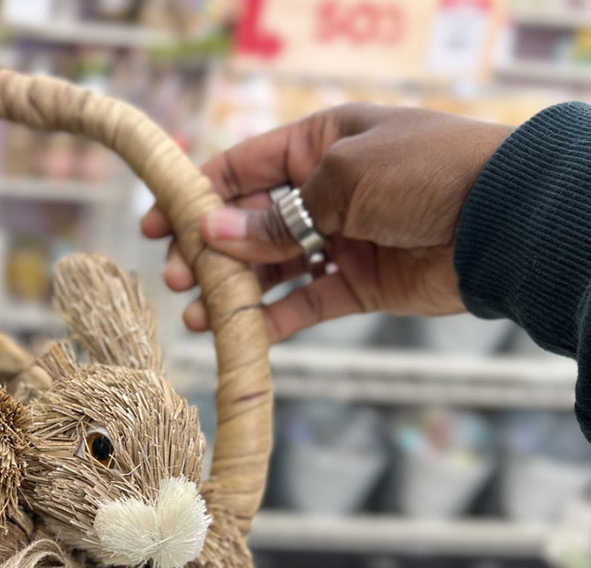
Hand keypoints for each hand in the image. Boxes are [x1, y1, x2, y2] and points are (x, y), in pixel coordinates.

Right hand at [142, 104, 511, 341]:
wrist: (503, 219)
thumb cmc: (425, 172)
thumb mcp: (340, 179)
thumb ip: (274, 216)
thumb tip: (212, 234)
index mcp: (320, 143)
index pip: (244, 168)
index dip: (196, 197)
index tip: (156, 225)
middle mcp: (326, 190)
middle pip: (250, 223)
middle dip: (209, 251)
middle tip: (179, 277)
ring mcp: (341, 238)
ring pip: (272, 268)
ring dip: (233, 291)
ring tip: (199, 313)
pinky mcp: (360, 283)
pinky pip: (305, 302)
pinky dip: (272, 319)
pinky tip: (240, 333)